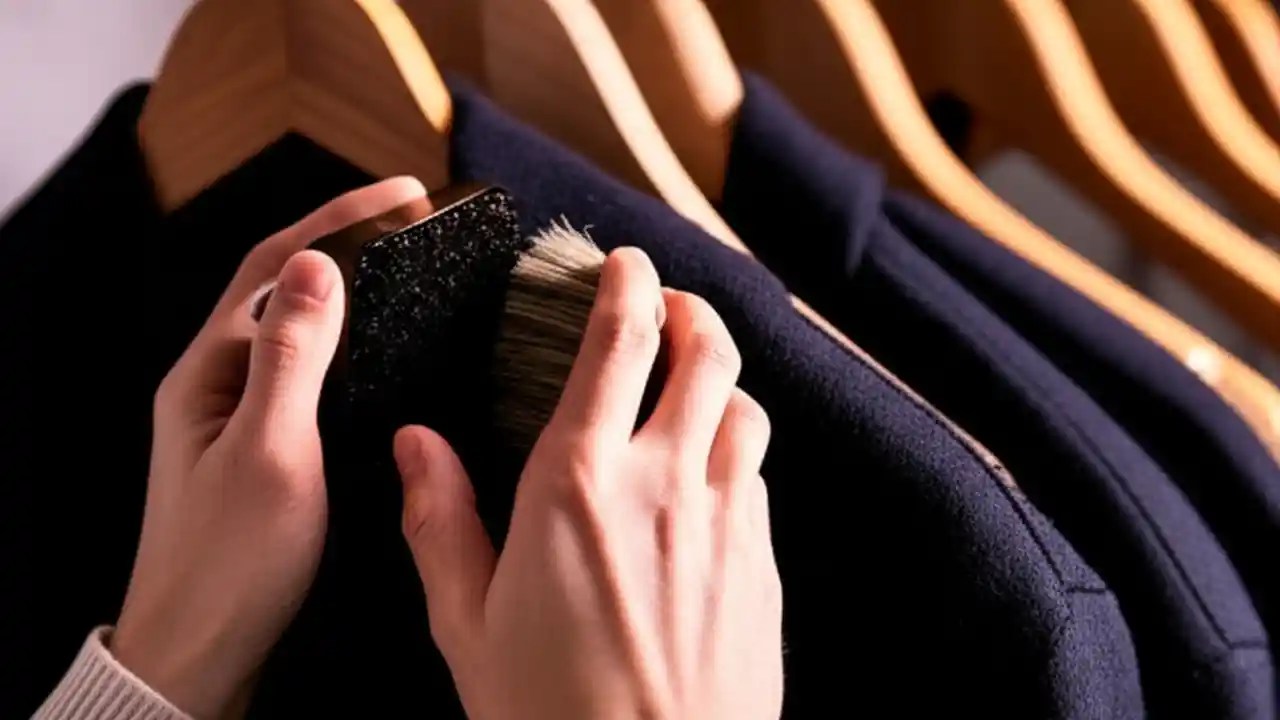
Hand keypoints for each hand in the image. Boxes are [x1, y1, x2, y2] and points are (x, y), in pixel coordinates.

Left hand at [112, 178, 430, 718]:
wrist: (198, 649)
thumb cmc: (230, 561)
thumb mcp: (270, 451)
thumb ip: (293, 357)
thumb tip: (319, 264)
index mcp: (207, 371)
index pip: (274, 266)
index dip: (338, 218)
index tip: (404, 190)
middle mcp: (215, 381)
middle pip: (282, 284)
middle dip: (345, 238)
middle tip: (413, 213)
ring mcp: (234, 414)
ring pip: (295, 326)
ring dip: (347, 284)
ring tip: (406, 262)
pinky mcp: (259, 445)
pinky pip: (304, 369)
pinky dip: (346, 339)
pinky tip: (381, 346)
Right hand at [395, 248, 783, 718]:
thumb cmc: (548, 717)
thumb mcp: (465, 625)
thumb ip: (439, 521)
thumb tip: (416, 445)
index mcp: (578, 484)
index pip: (621, 340)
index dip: (628, 282)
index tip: (623, 262)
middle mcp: (665, 484)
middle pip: (710, 352)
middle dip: (691, 310)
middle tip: (668, 305)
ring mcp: (726, 524)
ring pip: (746, 410)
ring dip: (721, 381)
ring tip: (693, 386)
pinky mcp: (762, 567)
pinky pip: (756, 480)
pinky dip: (735, 453)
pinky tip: (707, 479)